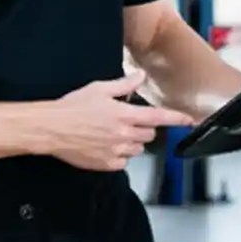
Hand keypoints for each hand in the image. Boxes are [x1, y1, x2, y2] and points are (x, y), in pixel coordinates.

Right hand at [45, 72, 193, 171]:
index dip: (177, 118)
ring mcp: (115, 152)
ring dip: (133, 142)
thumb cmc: (73, 107)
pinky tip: (107, 146)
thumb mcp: (99, 89)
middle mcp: (123, 135)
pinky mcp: (106, 164)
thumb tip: (141, 77)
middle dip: (144, 127)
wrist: (51, 128)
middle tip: (128, 120)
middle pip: (150, 135)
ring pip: (138, 150)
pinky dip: (120, 156)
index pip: (158, 117)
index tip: (189, 120)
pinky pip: (123, 162)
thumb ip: (123, 84)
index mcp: (124, 114)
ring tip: (115, 133)